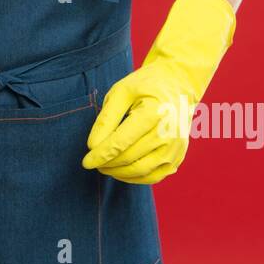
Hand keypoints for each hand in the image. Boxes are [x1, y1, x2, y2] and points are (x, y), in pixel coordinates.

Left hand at [81, 59, 192, 183]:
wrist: (177, 84)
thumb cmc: (145, 86)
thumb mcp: (121, 93)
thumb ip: (106, 119)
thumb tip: (93, 146)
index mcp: (153, 113)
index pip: (120, 143)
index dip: (100, 155)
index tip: (85, 162)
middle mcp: (168, 133)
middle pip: (130, 158)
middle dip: (107, 164)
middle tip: (93, 163)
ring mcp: (176, 148)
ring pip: (141, 172)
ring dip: (118, 173)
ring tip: (104, 167)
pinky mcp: (178, 156)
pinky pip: (154, 176)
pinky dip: (135, 178)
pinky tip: (121, 171)